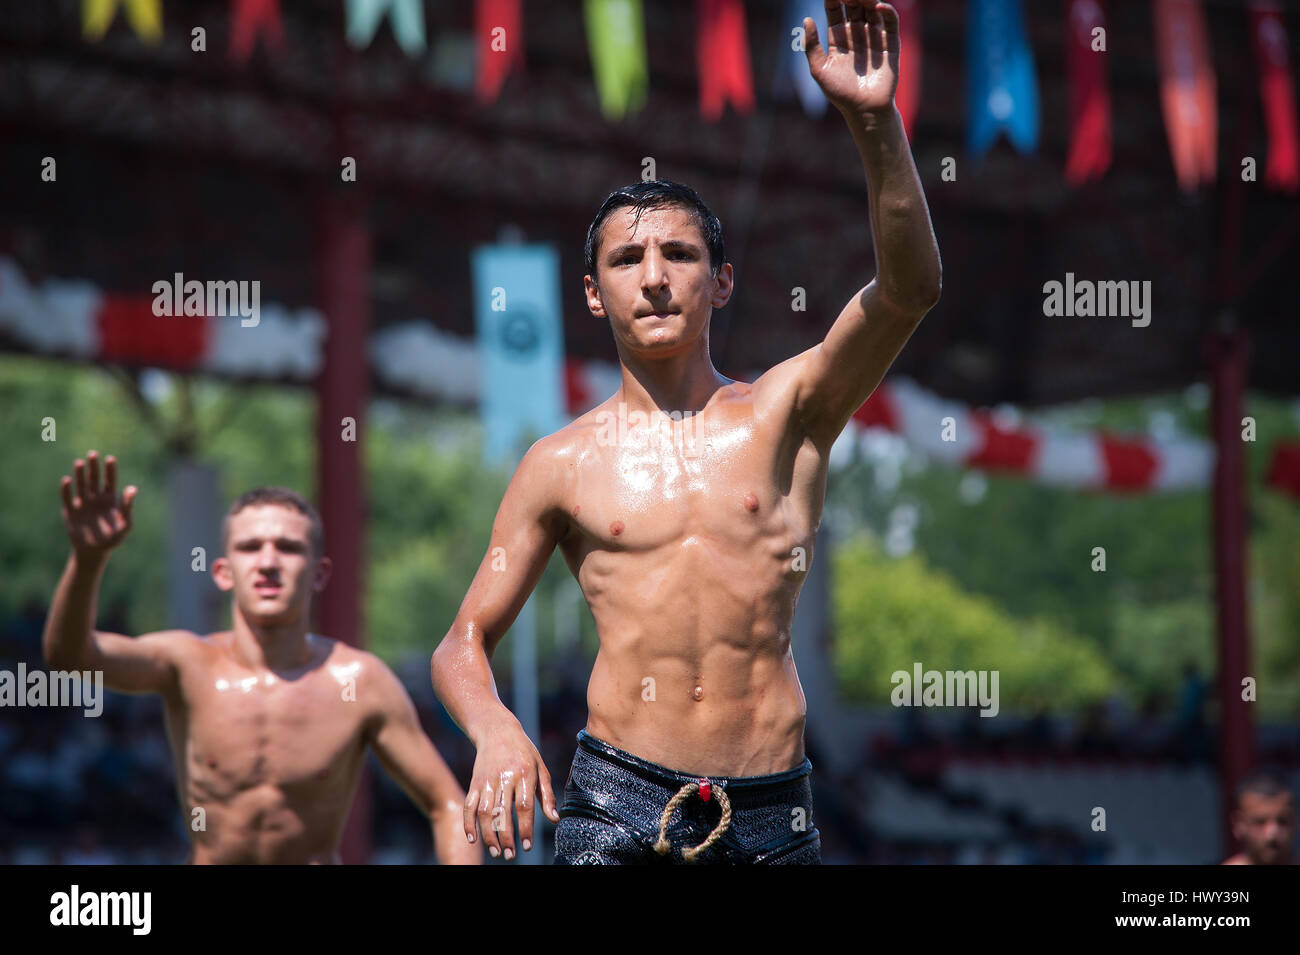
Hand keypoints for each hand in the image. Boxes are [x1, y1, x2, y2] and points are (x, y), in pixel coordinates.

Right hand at [60, 450, 136, 559]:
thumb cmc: (113, 538)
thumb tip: (132, 488)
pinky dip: (66, 489)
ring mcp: (82, 503)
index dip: (110, 470)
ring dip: (79, 474)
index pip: (110, 480)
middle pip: (94, 479)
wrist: (95, 551)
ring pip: (81, 484)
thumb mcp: (125, 524)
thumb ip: (128, 506)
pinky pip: (67, 497)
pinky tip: (67, 480)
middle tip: (93, 454)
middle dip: (94, 466)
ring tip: (79, 463)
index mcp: (110, 499)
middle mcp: (95, 498)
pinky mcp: (70, 511)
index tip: (110, 458)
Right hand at [464, 721, 558, 860]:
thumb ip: (547, 794)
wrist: (497, 729)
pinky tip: (473, 839)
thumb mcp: (540, 767)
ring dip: (488, 835)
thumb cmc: (524, 751)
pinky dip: (468, 823)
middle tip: (510, 855)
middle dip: (506, 837)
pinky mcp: (474, 782)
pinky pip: (469, 806)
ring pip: (485, 812)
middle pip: (503, 813)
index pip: (524, 806)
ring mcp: (487, 781)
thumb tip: (555, 819)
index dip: (525, 828)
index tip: (527, 846)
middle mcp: (504, 778)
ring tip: (496, 852)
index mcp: (524, 773)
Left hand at [803, 1, 899, 115]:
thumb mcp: (819, 70)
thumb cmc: (840, 93)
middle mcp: (856, 35)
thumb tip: (805, 19)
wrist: (865, 110)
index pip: (835, 11)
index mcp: (838, 39)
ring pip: (872, 10)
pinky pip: (890, 22)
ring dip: (868, 0)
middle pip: (854, 7)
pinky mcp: (890, 44)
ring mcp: (874, 37)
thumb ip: (811, 46)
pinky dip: (887, 11)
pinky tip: (878, 6)